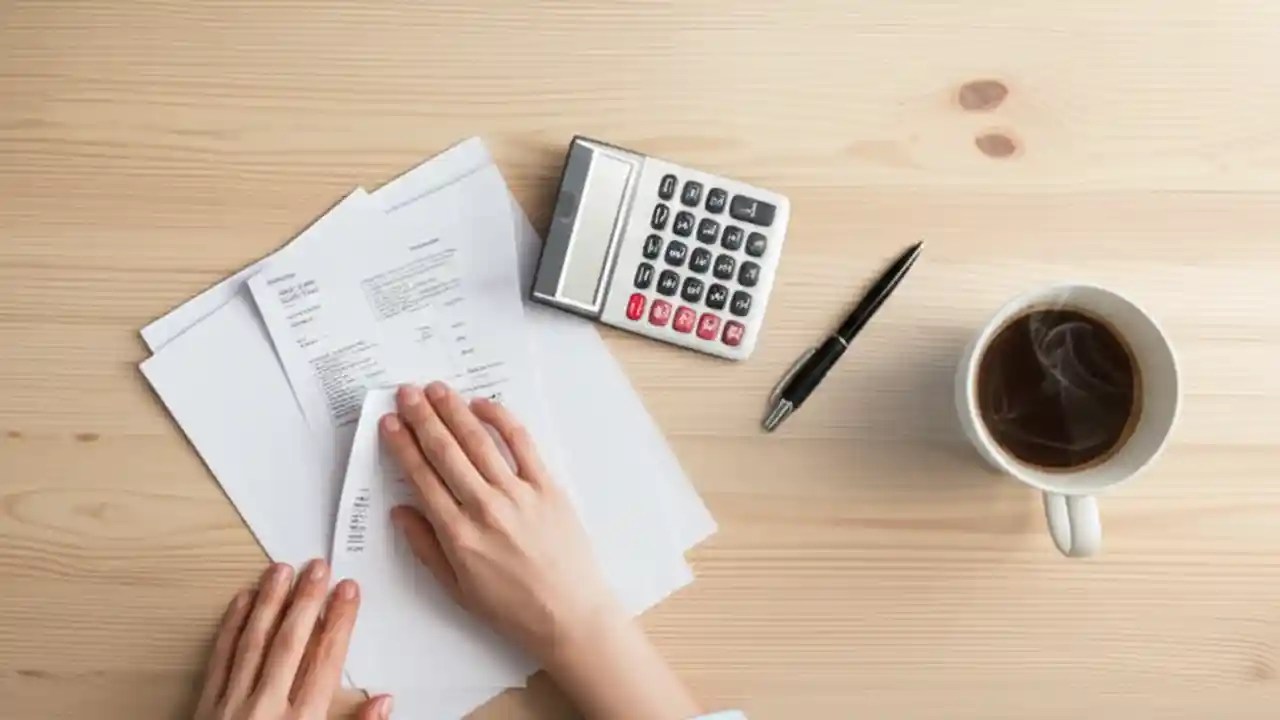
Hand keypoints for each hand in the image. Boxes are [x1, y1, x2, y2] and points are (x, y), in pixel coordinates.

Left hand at [194, 560, 391, 719]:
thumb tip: (382, 701)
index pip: (326, 660)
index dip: (340, 621)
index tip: (349, 591)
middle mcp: (266, 709)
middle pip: (290, 642)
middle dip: (307, 600)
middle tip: (319, 567)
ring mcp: (232, 706)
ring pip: (253, 642)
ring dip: (269, 602)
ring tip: (281, 570)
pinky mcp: (205, 709)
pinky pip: (220, 658)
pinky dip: (231, 627)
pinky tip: (240, 602)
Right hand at [379, 382, 620, 658]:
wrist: (569, 614)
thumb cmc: (513, 608)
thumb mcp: (457, 588)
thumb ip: (425, 547)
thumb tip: (400, 511)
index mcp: (458, 535)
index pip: (422, 478)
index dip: (402, 446)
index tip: (389, 423)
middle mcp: (485, 508)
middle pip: (446, 451)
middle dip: (422, 418)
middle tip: (405, 393)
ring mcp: (518, 494)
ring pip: (479, 441)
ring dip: (454, 410)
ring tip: (435, 389)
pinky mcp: (547, 487)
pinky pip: (522, 444)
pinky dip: (501, 419)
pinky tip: (482, 404)